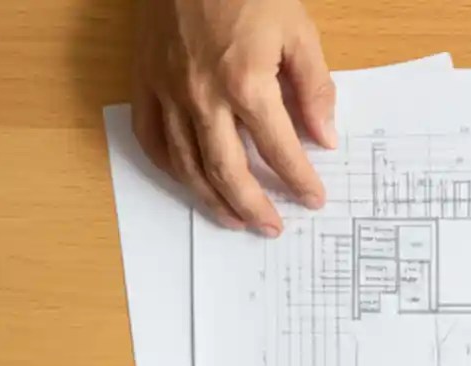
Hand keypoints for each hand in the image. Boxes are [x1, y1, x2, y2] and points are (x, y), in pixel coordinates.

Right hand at [131, 0, 336, 235]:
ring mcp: (168, 93)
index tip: (315, 199)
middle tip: (274, 228)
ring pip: (188, 166)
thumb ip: (314, 88)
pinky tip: (191, 183)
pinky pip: (152, 140)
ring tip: (235, 220)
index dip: (300, 180)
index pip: (280, 150)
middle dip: (255, 207)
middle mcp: (203, 98)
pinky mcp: (144, 84)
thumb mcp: (298, 31)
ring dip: (213, 200)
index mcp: (247, 85)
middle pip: (229, 171)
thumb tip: (326, 137)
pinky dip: (172, 169)